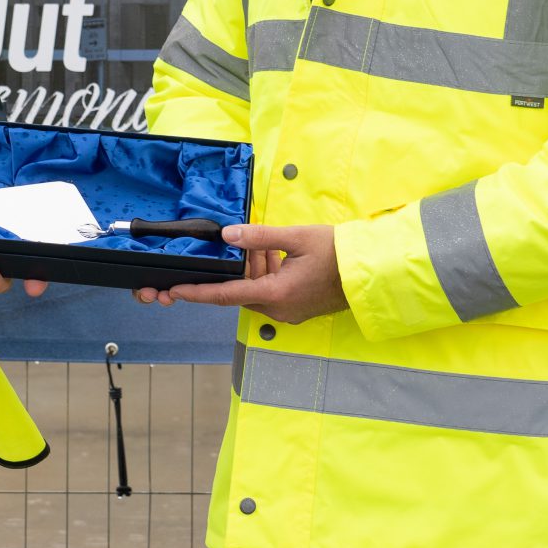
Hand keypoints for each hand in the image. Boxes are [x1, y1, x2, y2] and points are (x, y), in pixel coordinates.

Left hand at [133, 224, 347, 325]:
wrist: (373, 271)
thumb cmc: (338, 252)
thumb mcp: (296, 237)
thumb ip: (259, 237)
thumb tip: (227, 235)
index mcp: (277, 294)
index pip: (226, 295)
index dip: (197, 293)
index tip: (174, 291)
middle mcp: (279, 310)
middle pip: (240, 293)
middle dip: (230, 273)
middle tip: (230, 251)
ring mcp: (289, 313)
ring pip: (255, 292)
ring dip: (251, 271)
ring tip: (264, 247)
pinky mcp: (297, 309)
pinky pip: (270, 294)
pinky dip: (265, 276)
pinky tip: (273, 256)